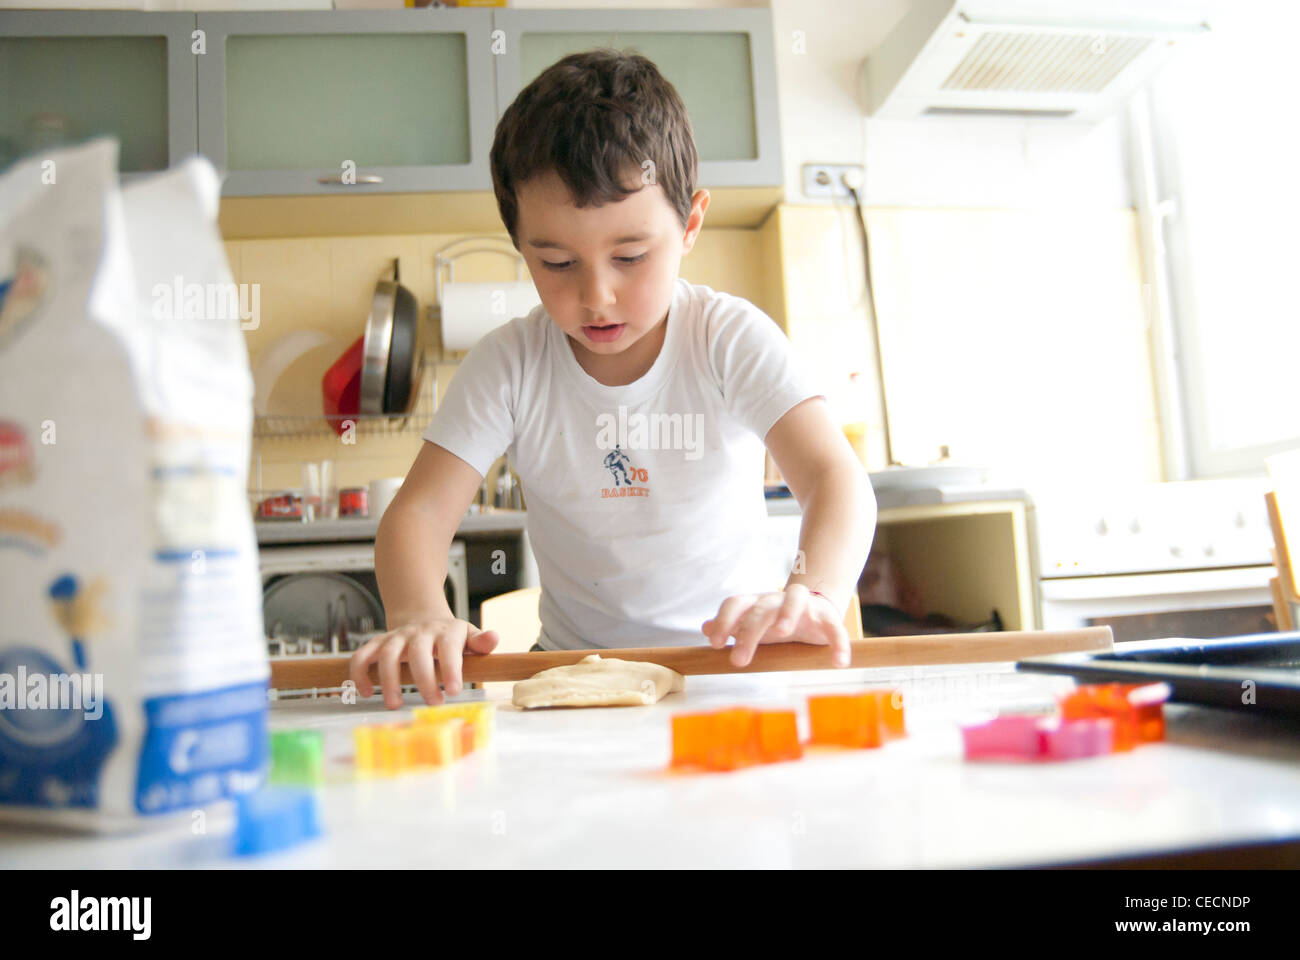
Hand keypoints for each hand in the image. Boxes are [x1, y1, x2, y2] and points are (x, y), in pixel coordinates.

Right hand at [349, 616, 499, 709]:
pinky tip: (367, 692)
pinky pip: (362, 656)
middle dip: (424, 679)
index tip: (454, 691)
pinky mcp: (378, 644)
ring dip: (389, 681)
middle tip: (433, 703)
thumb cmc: (449, 636)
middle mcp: (419, 633)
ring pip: (387, 655)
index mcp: (445, 632)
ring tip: (394, 705)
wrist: (422, 616)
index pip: (449, 649)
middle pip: (417, 653)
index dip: (451, 668)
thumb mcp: (468, 635)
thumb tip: (494, 638)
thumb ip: (481, 641)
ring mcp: (396, 637)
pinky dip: (360, 673)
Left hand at [701, 584, 850, 668]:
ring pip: (794, 600)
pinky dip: (838, 643)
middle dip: (748, 633)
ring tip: (783, 632)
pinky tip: (839, 662)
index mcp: (756, 604)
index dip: (723, 621)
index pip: (735, 604)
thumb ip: (731, 626)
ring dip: (787, 613)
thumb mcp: (752, 624)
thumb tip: (704, 627)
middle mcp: (777, 601)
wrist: (813, 606)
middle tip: (738, 660)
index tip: (714, 644)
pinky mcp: (827, 617)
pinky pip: (834, 627)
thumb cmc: (775, 620)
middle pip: (760, 610)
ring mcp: (803, 606)